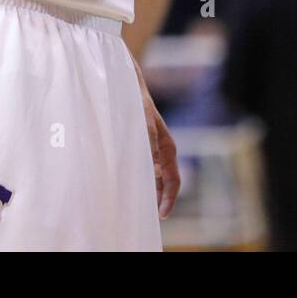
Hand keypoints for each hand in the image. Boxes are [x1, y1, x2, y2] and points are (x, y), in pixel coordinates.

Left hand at [134, 59, 179, 218]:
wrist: (123, 80)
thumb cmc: (132, 100)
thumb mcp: (140, 120)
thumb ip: (147, 141)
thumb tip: (153, 165)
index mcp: (166, 145)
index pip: (173, 179)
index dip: (168, 199)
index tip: (161, 215)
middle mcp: (161, 148)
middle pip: (164, 181)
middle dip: (157, 199)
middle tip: (145, 217)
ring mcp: (151, 146)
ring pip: (153, 176)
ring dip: (147, 190)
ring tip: (133, 204)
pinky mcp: (139, 143)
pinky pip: (143, 167)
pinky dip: (138, 178)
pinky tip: (124, 183)